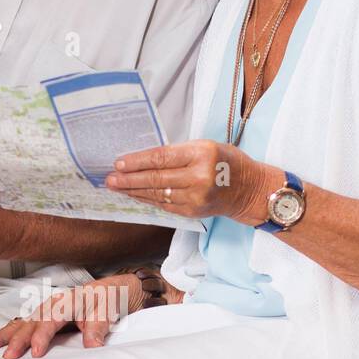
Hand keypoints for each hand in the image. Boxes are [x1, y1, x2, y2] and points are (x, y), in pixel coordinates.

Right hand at [0, 274, 143, 358]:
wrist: (115, 291)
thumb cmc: (109, 299)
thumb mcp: (109, 311)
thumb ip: (98, 327)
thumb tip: (91, 344)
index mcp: (66, 301)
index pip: (50, 321)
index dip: (41, 337)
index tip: (35, 352)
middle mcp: (52, 305)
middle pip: (30, 322)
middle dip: (16, 339)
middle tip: (6, 356)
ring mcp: (46, 311)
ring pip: (21, 323)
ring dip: (4, 335)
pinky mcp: (45, 318)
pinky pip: (24, 325)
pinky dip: (10, 333)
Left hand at [105, 141, 279, 224]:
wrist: (249, 189)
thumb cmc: (227, 162)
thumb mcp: (206, 146)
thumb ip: (178, 152)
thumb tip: (144, 159)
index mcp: (201, 154)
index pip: (161, 158)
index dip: (137, 161)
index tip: (119, 163)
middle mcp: (198, 177)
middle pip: (155, 178)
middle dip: (128, 179)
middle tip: (109, 179)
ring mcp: (195, 198)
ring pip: (156, 194)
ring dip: (133, 191)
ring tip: (116, 187)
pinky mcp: (192, 212)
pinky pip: (163, 205)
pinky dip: (147, 199)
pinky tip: (134, 195)